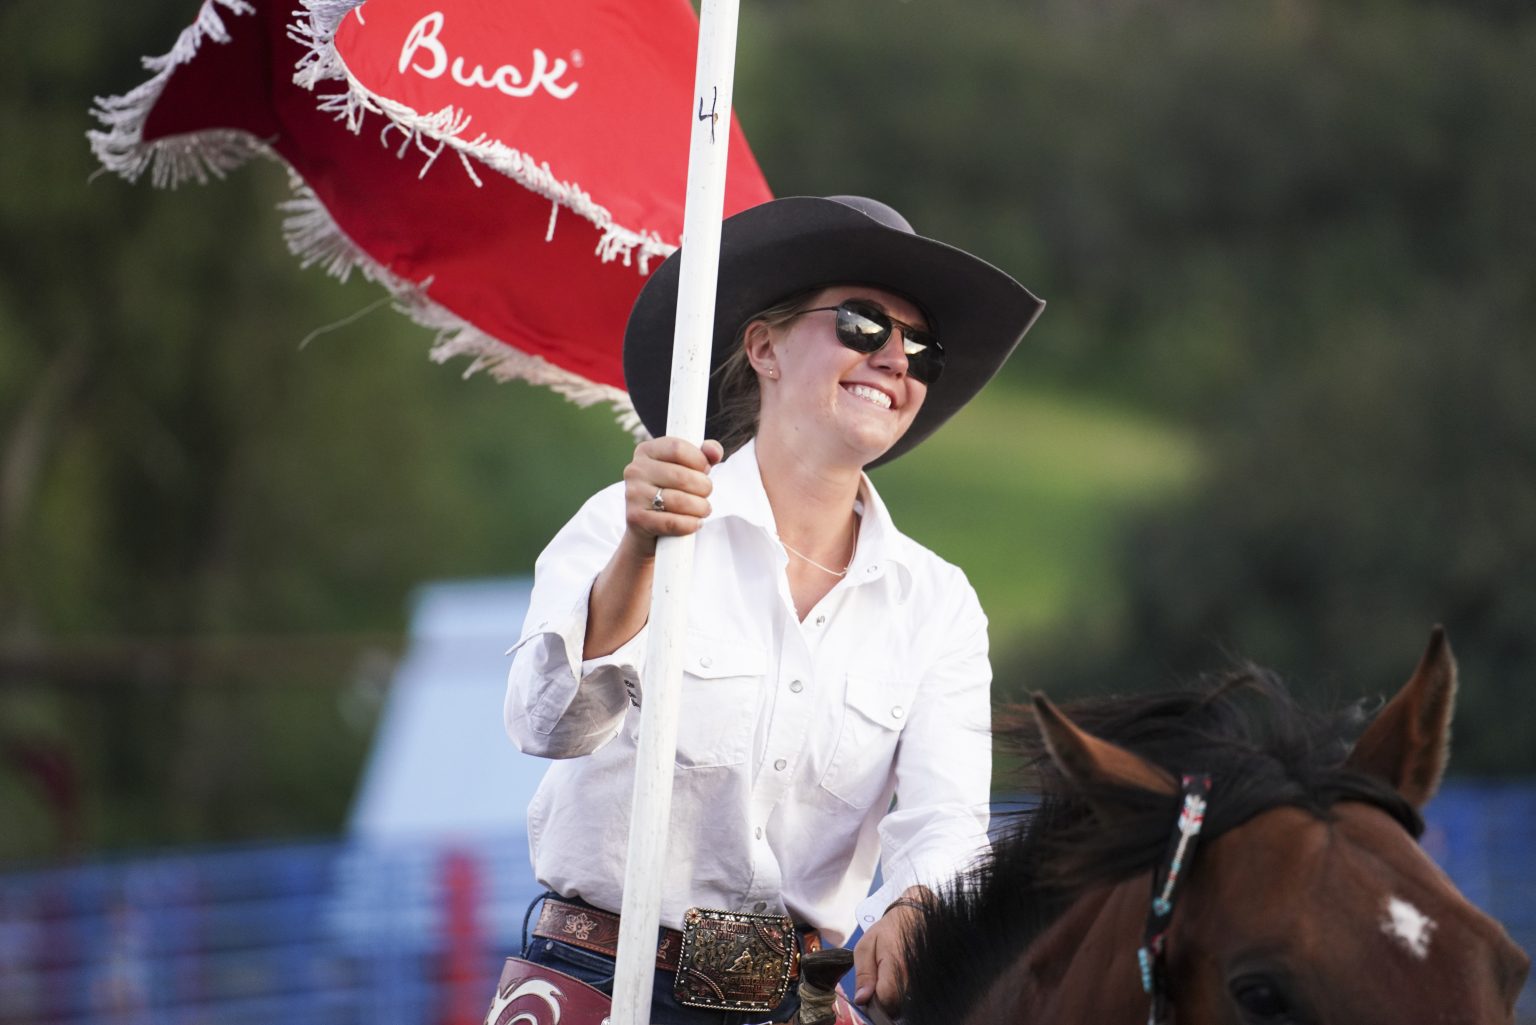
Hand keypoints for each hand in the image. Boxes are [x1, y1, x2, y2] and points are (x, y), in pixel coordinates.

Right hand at [621, 437, 723, 554]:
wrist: (647, 526)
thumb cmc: (671, 490)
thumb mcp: (687, 467)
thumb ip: (704, 455)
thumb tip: (714, 452)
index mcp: (647, 451)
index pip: (678, 449)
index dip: (699, 461)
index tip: (704, 470)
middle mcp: (636, 470)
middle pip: (681, 476)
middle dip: (703, 487)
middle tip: (706, 494)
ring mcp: (633, 494)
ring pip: (679, 501)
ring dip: (700, 508)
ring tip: (703, 509)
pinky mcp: (636, 519)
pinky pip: (672, 522)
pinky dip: (690, 524)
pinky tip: (695, 523)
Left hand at [852, 891, 927, 1016]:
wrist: (915, 916)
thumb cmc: (888, 930)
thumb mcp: (866, 946)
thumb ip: (863, 974)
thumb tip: (861, 1000)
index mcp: (895, 966)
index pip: (885, 1001)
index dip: (874, 1001)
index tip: (868, 990)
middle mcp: (912, 977)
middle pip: (895, 1006)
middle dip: (882, 1000)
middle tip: (877, 979)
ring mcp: (922, 979)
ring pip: (903, 1002)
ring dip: (892, 995)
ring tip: (888, 974)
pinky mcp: (926, 980)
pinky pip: (911, 995)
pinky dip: (902, 991)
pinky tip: (898, 976)